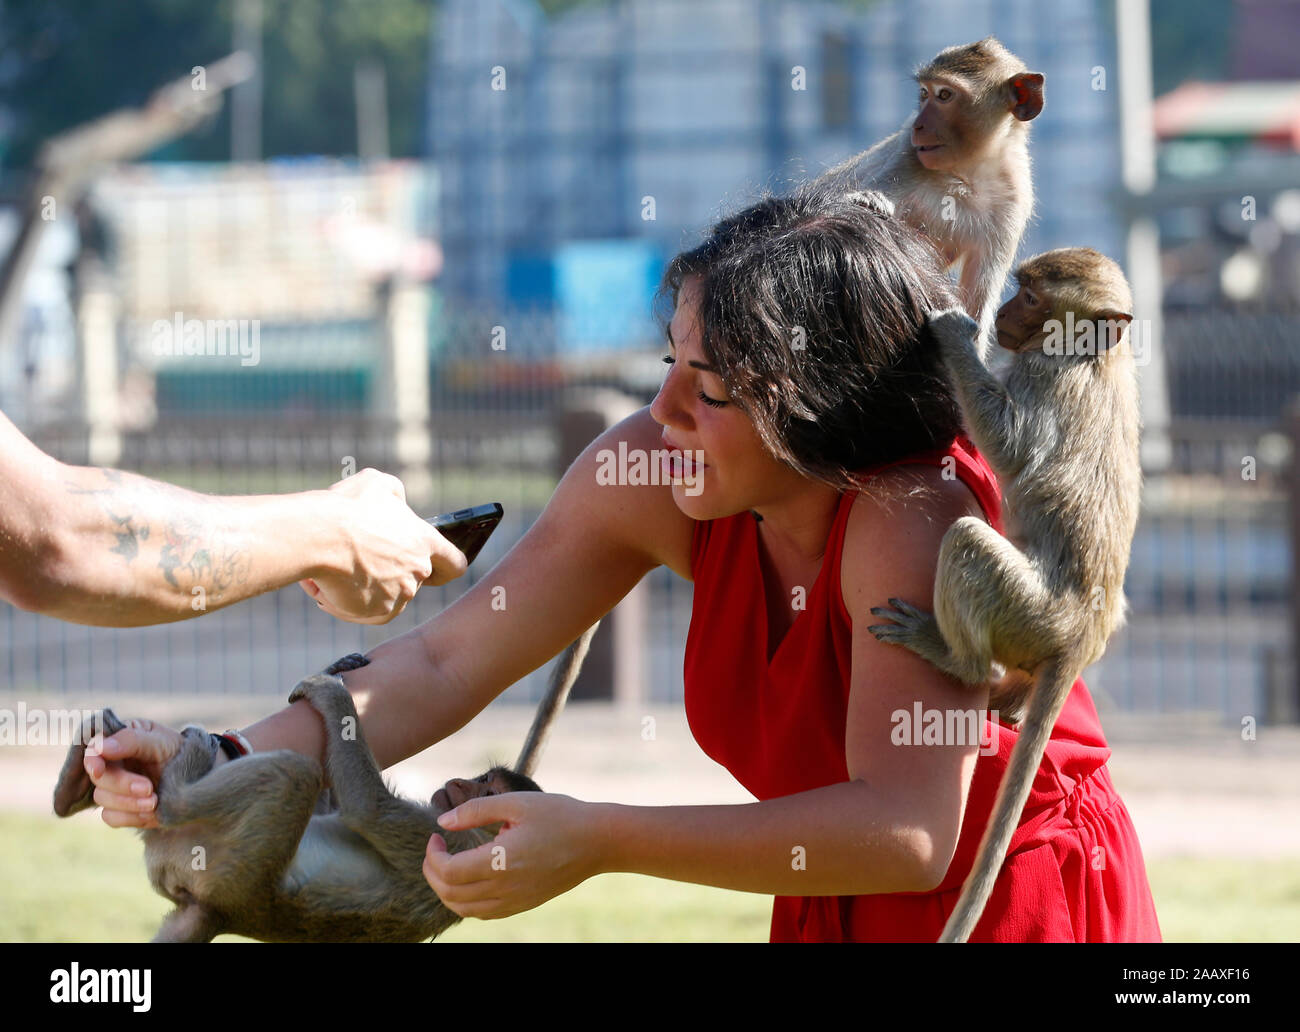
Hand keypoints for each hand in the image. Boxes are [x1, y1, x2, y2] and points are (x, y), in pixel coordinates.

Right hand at [83, 718, 182, 828]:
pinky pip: (111, 817)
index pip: (93, 748)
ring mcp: (114, 787)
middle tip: (148, 788)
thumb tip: (100, 746)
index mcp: (119, 739)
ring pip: (102, 799)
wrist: (198, 781)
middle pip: (98, 777)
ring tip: (154, 800)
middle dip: (122, 784)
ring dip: (128, 802)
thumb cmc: (180, 752)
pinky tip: (151, 812)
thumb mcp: (160, 741)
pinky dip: (130, 816)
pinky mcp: (121, 808)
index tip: (99, 769)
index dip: (92, 760)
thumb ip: (131, 740)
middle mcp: (112, 763)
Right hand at [301, 468, 467, 624]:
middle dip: (386, 572)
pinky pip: (363, 612)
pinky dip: (344, 602)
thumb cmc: (346, 507)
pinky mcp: (378, 612)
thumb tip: (397, 505)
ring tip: (331, 567)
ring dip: (360, 586)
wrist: (318, 537)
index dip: (447, 567)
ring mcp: (401, 594)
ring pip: (384, 595)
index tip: (438, 569)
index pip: (454, 563)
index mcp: (424, 541)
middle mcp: (418, 571)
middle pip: (410, 579)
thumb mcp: (377, 484)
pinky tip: (322, 586)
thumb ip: (395, 495)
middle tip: (356, 558)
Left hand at [423, 792, 599, 919]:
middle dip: (433, 872)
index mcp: (501, 861)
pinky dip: (466, 902)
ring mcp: (515, 901)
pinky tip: (469, 881)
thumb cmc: (559, 816)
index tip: (436, 836)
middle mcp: (505, 888)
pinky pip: (484, 913)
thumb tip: (443, 823)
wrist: (597, 841)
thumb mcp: (516, 803)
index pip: (449, 871)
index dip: (432, 855)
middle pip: (451, 894)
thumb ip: (476, 811)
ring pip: (464, 909)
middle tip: (435, 850)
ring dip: (446, 890)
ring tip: (446, 866)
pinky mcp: (523, 904)